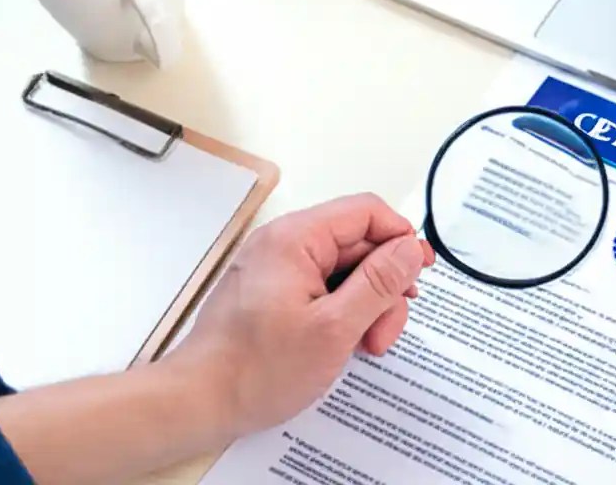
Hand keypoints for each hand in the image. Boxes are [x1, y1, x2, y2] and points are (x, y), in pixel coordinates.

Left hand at [165, 193, 434, 438]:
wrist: (197, 403)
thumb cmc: (254, 370)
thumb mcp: (335, 328)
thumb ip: (379, 283)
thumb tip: (410, 249)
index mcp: (295, 238)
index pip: (366, 212)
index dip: (400, 239)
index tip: (418, 273)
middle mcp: (284, 244)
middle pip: (359, 245)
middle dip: (383, 288)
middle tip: (385, 331)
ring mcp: (278, 268)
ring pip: (346, 271)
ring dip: (367, 306)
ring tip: (364, 346)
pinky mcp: (275, 292)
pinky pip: (324, 288)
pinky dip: (343, 313)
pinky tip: (344, 344)